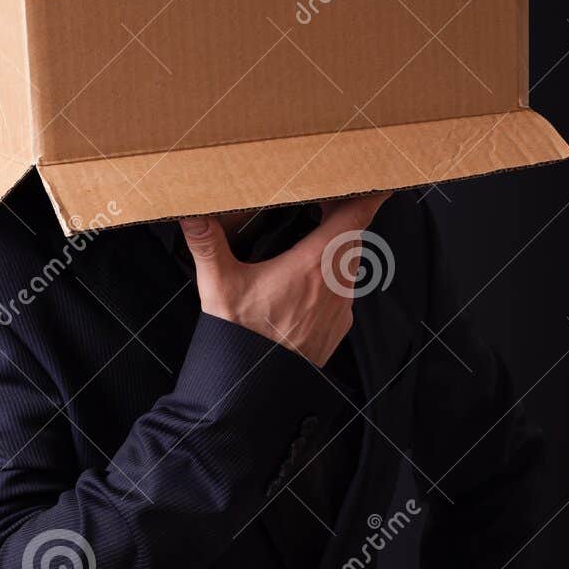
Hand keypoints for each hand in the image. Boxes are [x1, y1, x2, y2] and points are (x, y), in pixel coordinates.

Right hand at [178, 194, 391, 368]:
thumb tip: (191, 213)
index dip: (370, 192)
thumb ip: (207, 244)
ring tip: (317, 230)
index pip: (356, 216)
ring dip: (340, 243)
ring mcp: (340, 307)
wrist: (256, 390)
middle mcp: (336, 284)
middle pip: (355, 234)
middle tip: (329, 194)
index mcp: (314, 265)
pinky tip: (308, 275)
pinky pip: (344, 289)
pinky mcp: (337, 325)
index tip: (377, 177)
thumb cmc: (243, 340)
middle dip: (345, 212)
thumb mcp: (219, 287)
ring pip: (351, 262)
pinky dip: (334, 273)